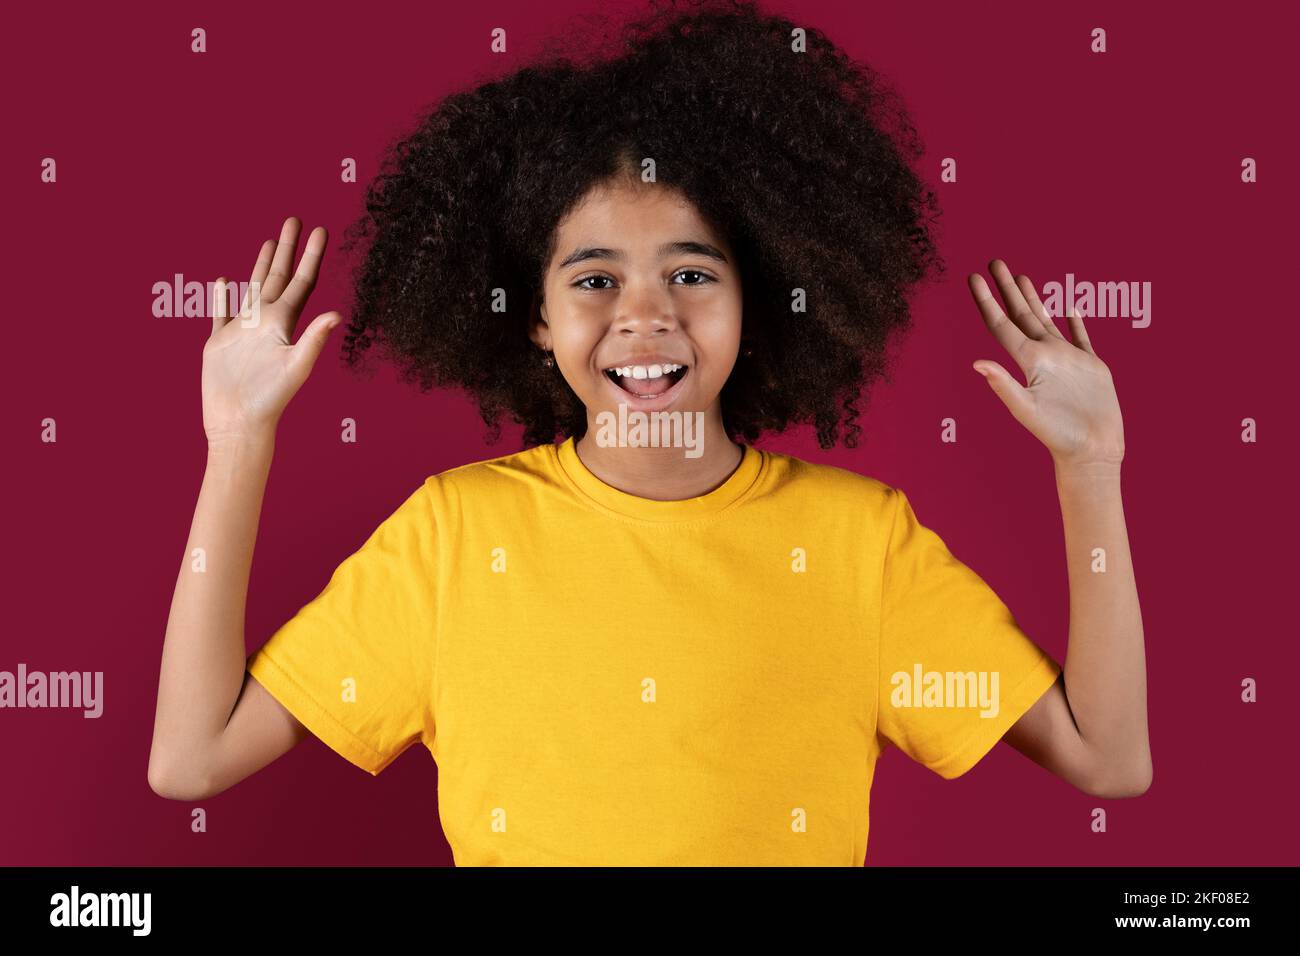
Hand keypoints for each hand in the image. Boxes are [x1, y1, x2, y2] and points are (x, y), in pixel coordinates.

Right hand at [202, 217, 341, 443]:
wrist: (239, 423)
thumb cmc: (271, 400)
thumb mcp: (296, 366)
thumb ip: (314, 339)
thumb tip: (338, 313)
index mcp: (285, 324)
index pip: (302, 282)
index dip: (312, 256)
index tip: (320, 229)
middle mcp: (266, 323)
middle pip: (278, 277)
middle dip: (287, 249)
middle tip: (294, 219)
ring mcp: (242, 332)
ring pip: (252, 289)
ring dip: (260, 265)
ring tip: (269, 242)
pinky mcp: (219, 343)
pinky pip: (220, 312)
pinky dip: (221, 295)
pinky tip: (223, 279)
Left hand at [967, 259, 1124, 468]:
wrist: (1091, 452)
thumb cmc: (1057, 435)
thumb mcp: (1026, 409)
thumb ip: (1003, 385)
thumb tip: (976, 364)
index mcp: (1028, 362)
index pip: (1002, 325)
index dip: (987, 301)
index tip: (974, 277)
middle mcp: (1045, 356)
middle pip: (1022, 314)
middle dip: (1008, 289)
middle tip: (995, 261)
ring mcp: (1067, 360)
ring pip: (1046, 321)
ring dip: (1034, 299)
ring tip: (1022, 277)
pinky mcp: (1091, 366)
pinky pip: (1082, 337)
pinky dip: (1075, 321)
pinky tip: (1069, 306)